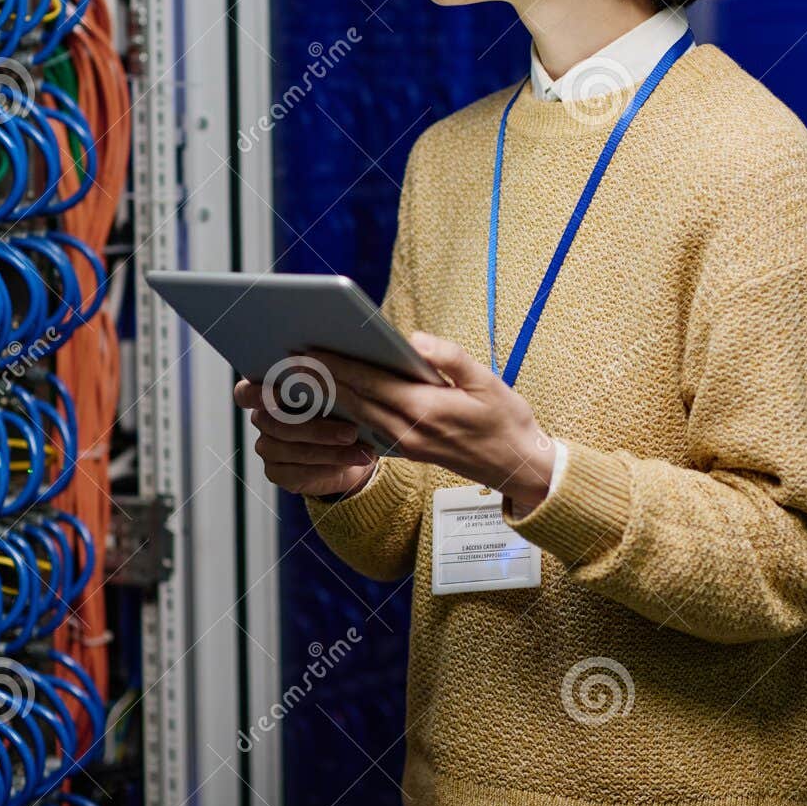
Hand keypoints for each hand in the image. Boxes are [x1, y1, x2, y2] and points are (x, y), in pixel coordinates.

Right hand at [233, 375, 378, 497]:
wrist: (347, 451)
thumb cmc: (341, 414)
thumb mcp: (337, 399)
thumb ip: (328, 392)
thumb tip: (342, 387)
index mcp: (268, 393)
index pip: (245, 393)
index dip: (256, 395)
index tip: (280, 393)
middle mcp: (262, 420)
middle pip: (278, 425)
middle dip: (318, 430)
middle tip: (351, 432)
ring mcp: (266, 448)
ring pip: (292, 450)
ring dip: (331, 452)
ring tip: (360, 451)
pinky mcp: (276, 473)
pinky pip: (297, 473)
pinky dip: (326, 469)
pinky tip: (347, 465)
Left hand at [295, 331, 555, 514]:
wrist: (518, 467)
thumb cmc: (506, 419)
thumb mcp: (488, 381)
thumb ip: (450, 358)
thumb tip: (414, 339)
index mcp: (425, 410)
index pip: (369, 382)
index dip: (336, 365)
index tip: (308, 348)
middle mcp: (408, 431)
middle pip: (353, 401)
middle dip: (320, 380)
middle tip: (288, 360)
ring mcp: (405, 445)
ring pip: (355, 416)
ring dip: (328, 397)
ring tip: (301, 376)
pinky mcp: (406, 451)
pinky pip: (367, 429)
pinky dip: (346, 412)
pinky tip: (333, 398)